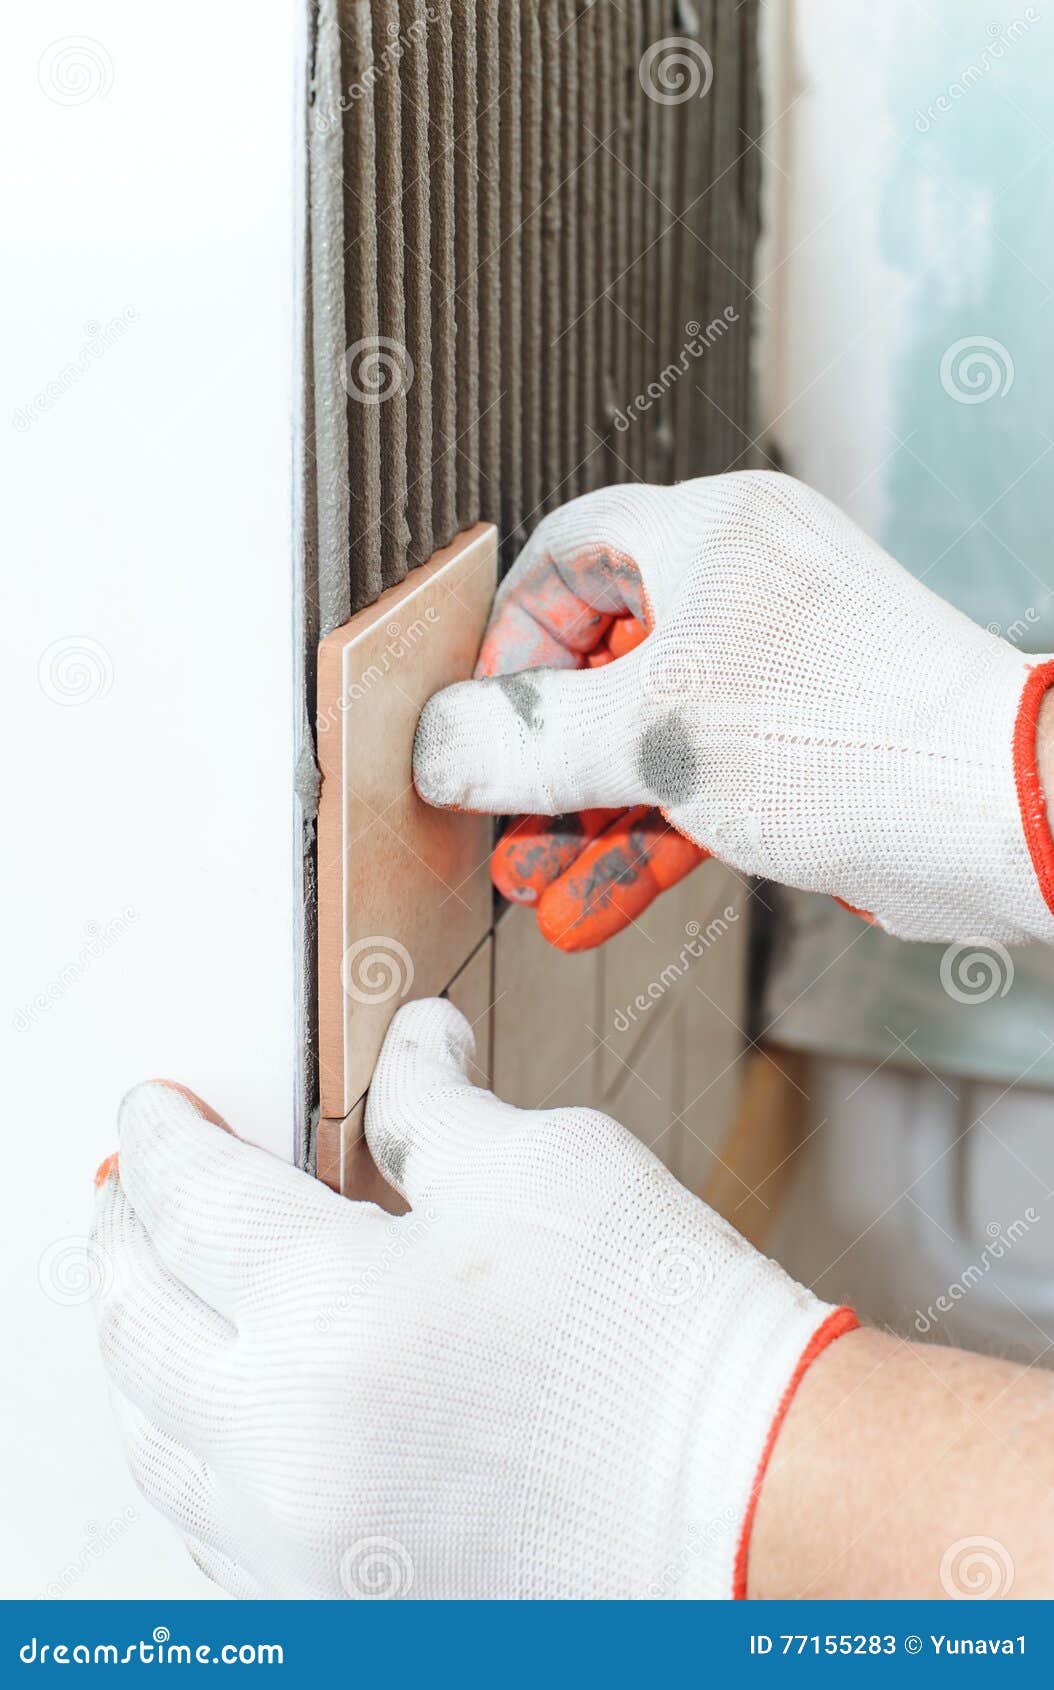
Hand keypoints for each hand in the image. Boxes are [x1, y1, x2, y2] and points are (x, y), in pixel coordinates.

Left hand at [91, 999, 847, 1598]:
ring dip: (140, 1356)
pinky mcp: (341, 1614)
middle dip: (118, 1240)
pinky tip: (218, 1425)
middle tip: (124, 1193)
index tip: (154, 1114)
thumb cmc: (665, 1341)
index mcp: (324, 1313)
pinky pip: (214, 1537)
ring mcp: (302, 1550)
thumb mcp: (543, 1167)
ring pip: (155, 1448)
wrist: (754, 1504)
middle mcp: (284, 1447)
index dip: (162, 1140)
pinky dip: (195, 1461)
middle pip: (137, 1326)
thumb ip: (437, 1108)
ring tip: (151, 1301)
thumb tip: (414, 1051)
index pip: (192, 1201)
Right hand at [414, 472, 1053, 945]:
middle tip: (497, 818)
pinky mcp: (800, 737)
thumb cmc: (851, 737)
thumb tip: (434, 745)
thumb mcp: (652, 737)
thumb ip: (527, 741)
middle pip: (598, 657)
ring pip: (644, 730)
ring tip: (534, 880)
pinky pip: (695, 776)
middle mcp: (742, 584)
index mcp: (709, 534)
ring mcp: (775, 663)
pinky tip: (591, 906)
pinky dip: (643, 836)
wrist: (999, 815)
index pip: (564, 557)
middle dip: (541, 754)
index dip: (504, 643)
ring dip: (583, 811)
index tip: (476, 721)